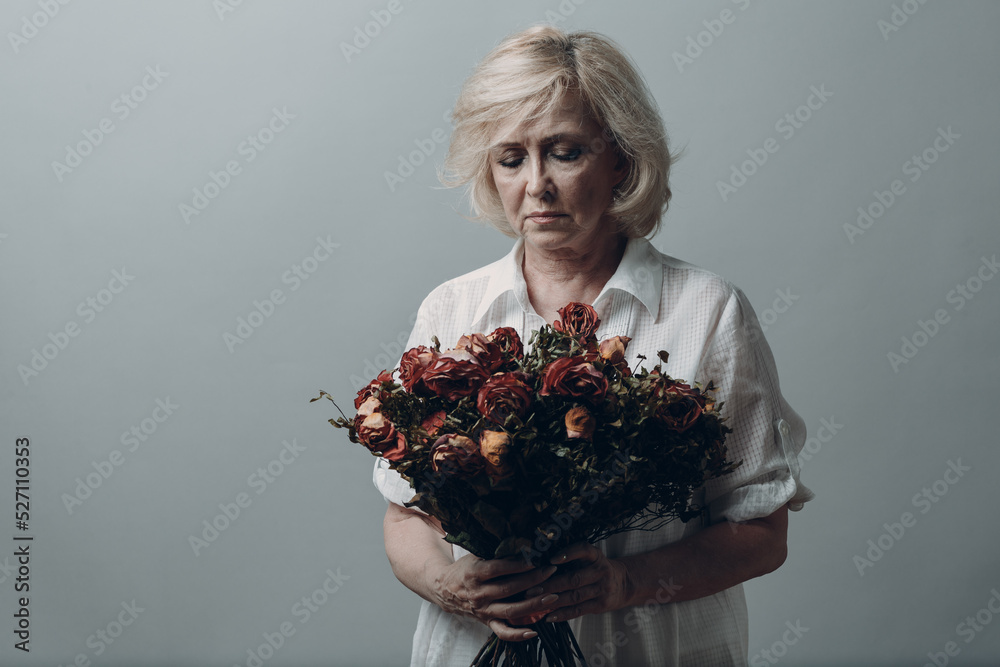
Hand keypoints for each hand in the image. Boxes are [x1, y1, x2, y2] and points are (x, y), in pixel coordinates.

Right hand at [428, 554, 560, 641]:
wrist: (444, 589)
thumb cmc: (465, 569)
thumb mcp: (475, 555)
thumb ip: (496, 554)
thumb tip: (523, 545)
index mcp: (474, 574)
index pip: (497, 569)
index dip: (517, 564)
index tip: (535, 558)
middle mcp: (478, 594)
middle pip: (508, 589)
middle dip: (532, 580)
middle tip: (551, 571)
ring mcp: (483, 610)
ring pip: (510, 610)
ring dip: (533, 604)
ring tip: (552, 596)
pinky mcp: (486, 621)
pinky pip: (503, 632)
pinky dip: (518, 635)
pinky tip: (535, 630)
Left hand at [522, 543, 633, 622]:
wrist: (623, 583)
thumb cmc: (596, 568)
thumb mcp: (589, 558)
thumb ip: (571, 558)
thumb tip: (540, 561)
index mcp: (596, 556)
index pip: (583, 550)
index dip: (568, 554)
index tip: (551, 559)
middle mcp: (601, 571)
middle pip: (574, 579)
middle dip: (551, 585)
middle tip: (531, 589)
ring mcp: (603, 589)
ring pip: (575, 596)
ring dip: (553, 601)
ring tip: (536, 602)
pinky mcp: (601, 605)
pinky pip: (579, 610)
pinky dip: (563, 614)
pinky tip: (549, 616)